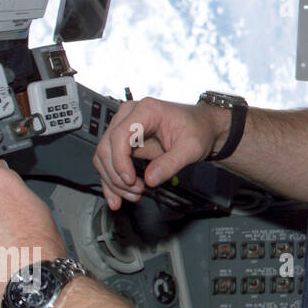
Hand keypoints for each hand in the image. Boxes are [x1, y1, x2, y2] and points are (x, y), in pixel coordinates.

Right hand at [93, 98, 224, 209]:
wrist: (203, 127)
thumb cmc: (198, 129)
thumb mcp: (191, 147)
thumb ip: (171, 163)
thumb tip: (150, 179)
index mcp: (146, 110)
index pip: (119, 135)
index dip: (120, 161)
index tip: (129, 180)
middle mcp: (130, 116)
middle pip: (106, 148)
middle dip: (117, 175)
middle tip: (136, 191)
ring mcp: (124, 128)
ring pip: (104, 158)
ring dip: (113, 181)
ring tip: (133, 195)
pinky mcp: (123, 142)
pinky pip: (109, 162)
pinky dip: (111, 181)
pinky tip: (117, 197)